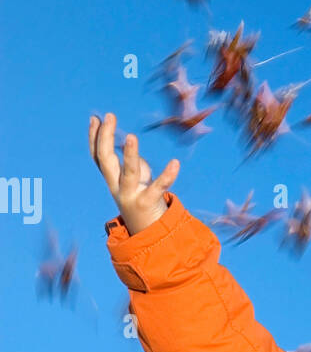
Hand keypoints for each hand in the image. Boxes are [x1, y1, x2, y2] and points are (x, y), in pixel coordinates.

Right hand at [89, 112, 179, 235]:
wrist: (148, 235)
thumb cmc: (143, 202)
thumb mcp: (136, 181)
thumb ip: (134, 164)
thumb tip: (130, 149)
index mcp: (112, 180)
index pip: (98, 157)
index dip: (94, 138)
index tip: (95, 118)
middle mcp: (117, 187)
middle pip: (106, 161)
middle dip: (105, 138)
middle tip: (109, 117)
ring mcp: (131, 195)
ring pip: (128, 173)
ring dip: (129, 155)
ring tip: (131, 136)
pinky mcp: (149, 203)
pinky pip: (158, 187)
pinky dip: (167, 176)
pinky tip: (176, 163)